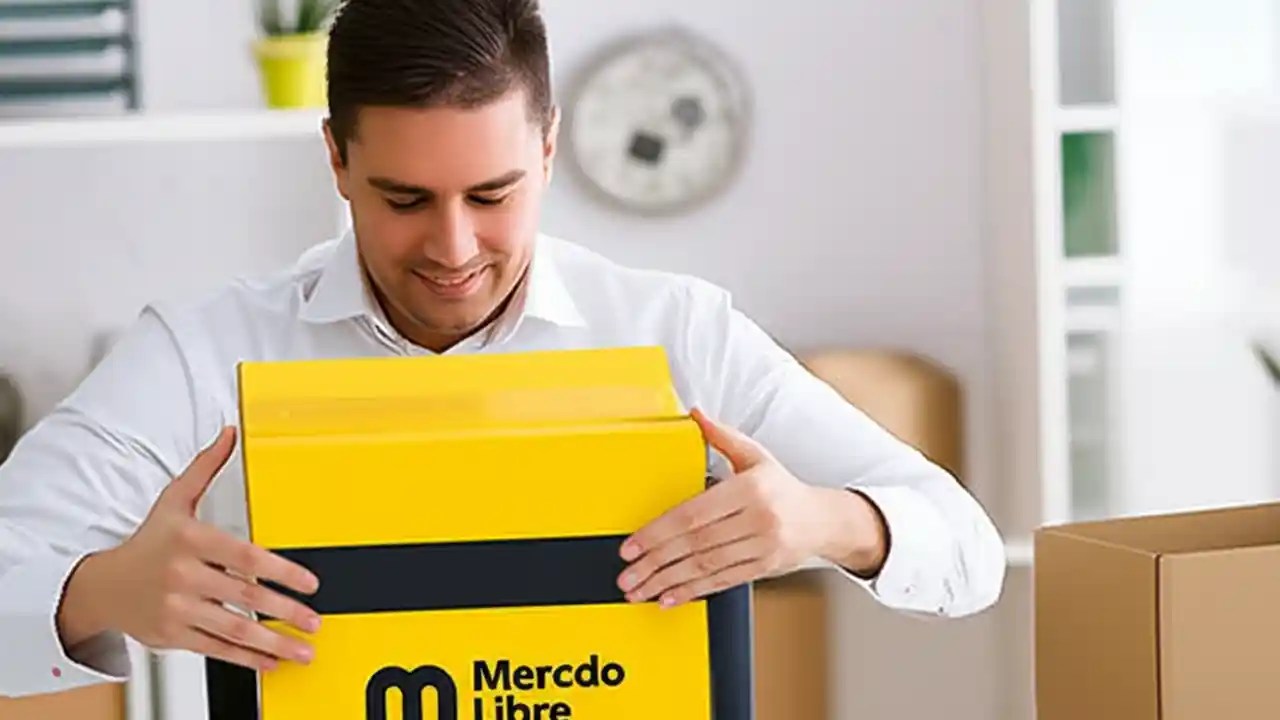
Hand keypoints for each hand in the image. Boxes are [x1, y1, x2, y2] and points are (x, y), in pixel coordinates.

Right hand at [58, 427, 320, 671]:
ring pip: (232, 628)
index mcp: (190, 540)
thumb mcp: (174, 500)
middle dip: (285, 612)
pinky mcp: (172, 635)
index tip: (310, 583)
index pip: (244, 557)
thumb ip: (206, 467)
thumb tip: (230, 433)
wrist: (102, 587)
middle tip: (315, 621)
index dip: (281, 571)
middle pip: (243, 597)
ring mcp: (176, 609)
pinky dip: (246, 658)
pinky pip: (216, 649)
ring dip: (272, 642)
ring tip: (304, 650)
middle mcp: (182, 576)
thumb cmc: (148, 543)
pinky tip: (272, 661)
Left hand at [616, 409, 886, 606]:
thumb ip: (722, 436)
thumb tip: (694, 414)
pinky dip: (692, 591)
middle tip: (626, 575)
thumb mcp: (756, 456)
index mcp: (750, 488)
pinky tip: (668, 597)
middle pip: (696, 544)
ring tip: (639, 589)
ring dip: (667, 581)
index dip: (659, 532)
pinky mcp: (764, 568)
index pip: (694, 514)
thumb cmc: (782, 487)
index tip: (631, 545)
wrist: (823, 520)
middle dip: (656, 562)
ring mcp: (763, 547)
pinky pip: (722, 582)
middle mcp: (759, 519)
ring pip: (706, 567)